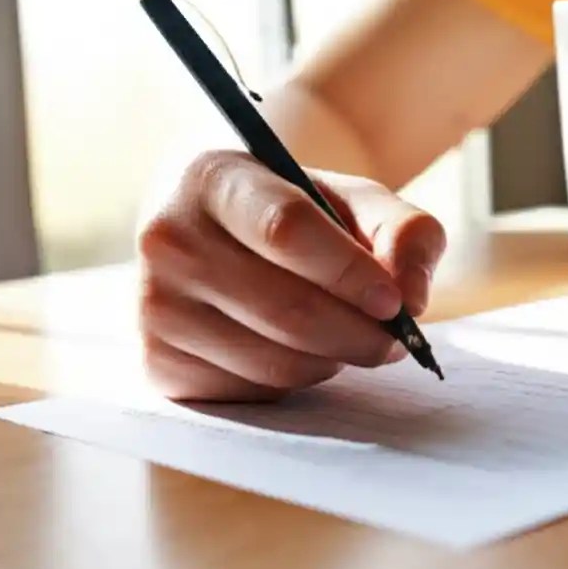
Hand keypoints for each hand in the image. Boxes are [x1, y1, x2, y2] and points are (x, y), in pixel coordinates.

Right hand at [137, 151, 445, 400]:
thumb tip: (413, 297)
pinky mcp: (157, 362)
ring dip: (333, 359)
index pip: (286, 229)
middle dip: (358, 333)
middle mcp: (169, 239)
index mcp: (212, 177)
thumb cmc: (292, 213)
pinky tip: (300, 350)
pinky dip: (295, 380)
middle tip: (396, 339)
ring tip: (350, 337)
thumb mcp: (352, 199)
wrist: (215, 231)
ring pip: (274, 360)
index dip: (349, 273)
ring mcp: (155, 305)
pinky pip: (252, 391)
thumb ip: (404, 231)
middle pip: (286, 309)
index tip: (395, 302)